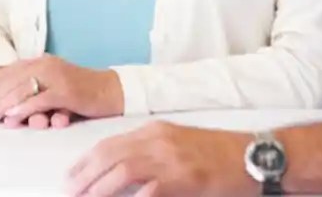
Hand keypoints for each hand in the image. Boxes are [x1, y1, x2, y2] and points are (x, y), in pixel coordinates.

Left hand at [0, 67, 74, 128]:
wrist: (111, 90)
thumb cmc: (79, 93)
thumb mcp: (51, 86)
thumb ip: (31, 91)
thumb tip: (6, 108)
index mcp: (39, 61)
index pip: (7, 73)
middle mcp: (44, 64)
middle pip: (10, 80)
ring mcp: (56, 76)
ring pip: (22, 89)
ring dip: (4, 104)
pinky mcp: (66, 90)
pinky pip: (40, 99)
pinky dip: (25, 108)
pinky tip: (13, 117)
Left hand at [67, 122, 255, 196]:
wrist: (252, 155)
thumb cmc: (215, 152)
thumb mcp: (176, 142)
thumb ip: (149, 151)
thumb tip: (119, 167)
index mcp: (154, 130)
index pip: (110, 143)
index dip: (86, 160)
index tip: (71, 174)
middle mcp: (158, 141)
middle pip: (110, 156)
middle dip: (85, 175)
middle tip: (70, 190)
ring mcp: (171, 160)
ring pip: (123, 172)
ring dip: (100, 188)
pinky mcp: (185, 179)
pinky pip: (151, 191)